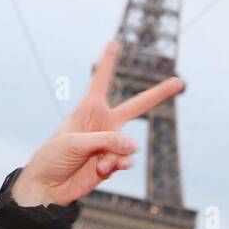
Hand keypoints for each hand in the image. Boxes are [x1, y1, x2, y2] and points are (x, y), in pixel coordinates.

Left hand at [10, 40, 184, 206]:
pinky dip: (118, 165)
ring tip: (100, 162)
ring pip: (129, 144)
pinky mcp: (111, 164)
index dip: (107, 62)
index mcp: (88, 110)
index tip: (113, 42)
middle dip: (158, 94)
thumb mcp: (74, 142)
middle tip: (181, 81)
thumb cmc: (52, 158)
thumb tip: (134, 147)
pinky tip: (105, 168)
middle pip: (137, 106)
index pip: (101, 81)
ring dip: (116, 154)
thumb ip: (106, 141)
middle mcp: (102, 125)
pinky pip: (126, 161)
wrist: (47, 187)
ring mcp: (109, 145)